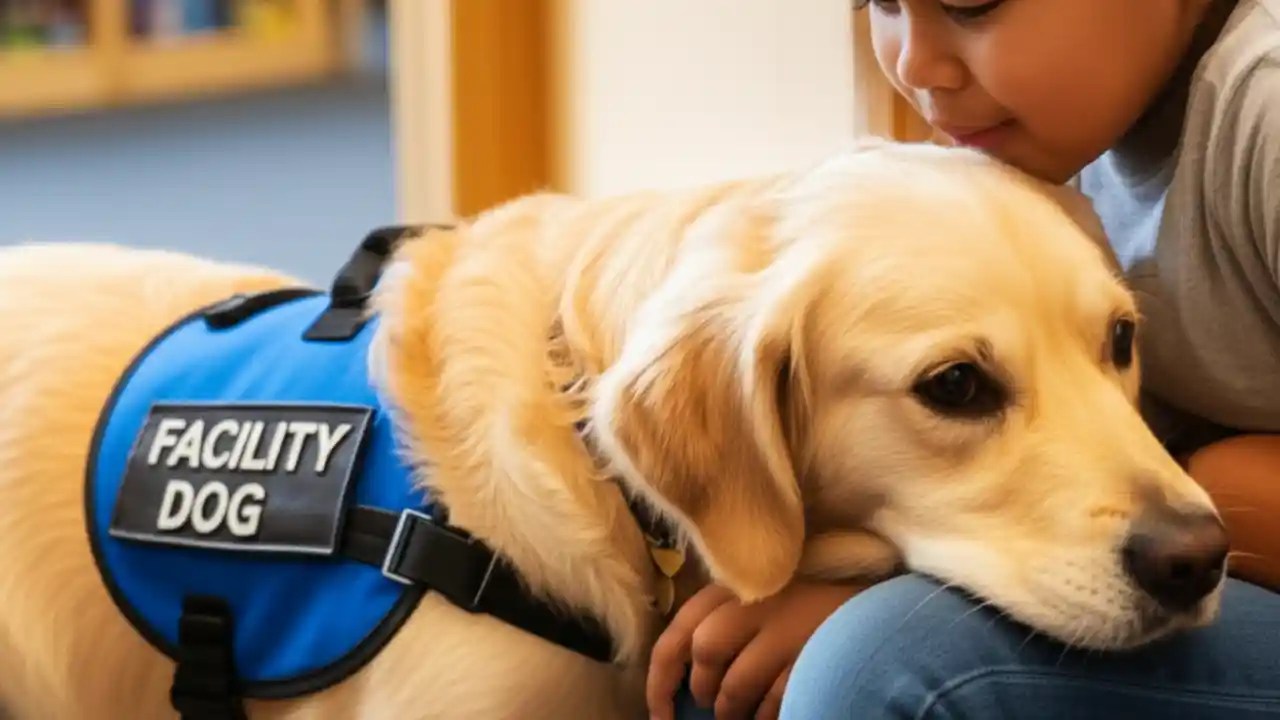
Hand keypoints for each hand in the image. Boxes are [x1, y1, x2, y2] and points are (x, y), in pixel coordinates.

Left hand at [647, 580, 862, 719]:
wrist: (871, 611)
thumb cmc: (799, 612)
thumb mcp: (754, 606)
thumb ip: (717, 627)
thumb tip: (678, 679)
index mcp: (732, 586)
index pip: (677, 632)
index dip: (660, 681)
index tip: (662, 714)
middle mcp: (758, 599)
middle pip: (705, 651)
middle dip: (703, 690)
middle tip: (713, 704)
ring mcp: (791, 625)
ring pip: (735, 687)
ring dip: (732, 711)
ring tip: (741, 714)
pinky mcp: (817, 654)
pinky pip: (773, 701)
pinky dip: (765, 715)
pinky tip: (770, 713)